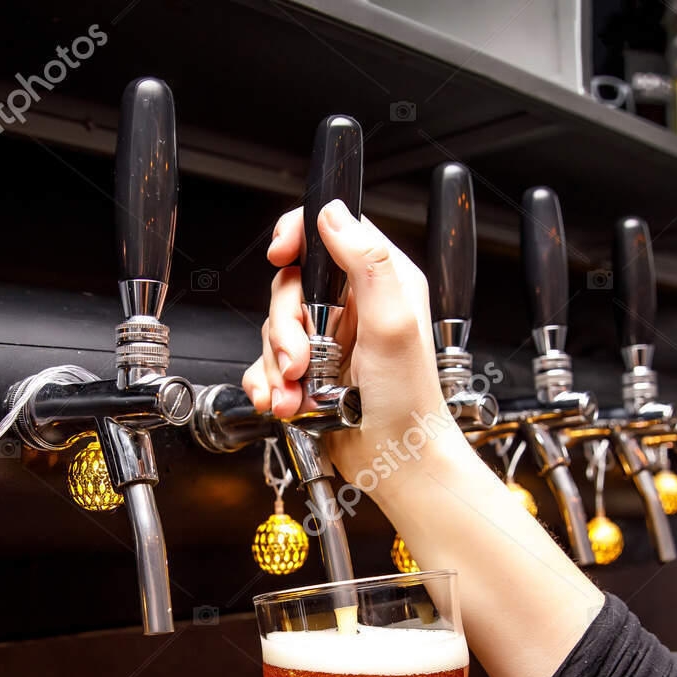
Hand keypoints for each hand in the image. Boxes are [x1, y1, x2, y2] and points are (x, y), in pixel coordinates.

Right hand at [240, 201, 466, 495]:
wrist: (395, 460)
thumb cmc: (408, 403)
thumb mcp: (393, 324)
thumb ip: (367, 263)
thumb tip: (334, 215)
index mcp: (380, 280)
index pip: (328, 231)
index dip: (296, 237)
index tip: (279, 255)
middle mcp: (352, 305)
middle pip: (289, 286)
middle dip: (285, 326)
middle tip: (301, 359)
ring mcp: (328, 339)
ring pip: (274, 329)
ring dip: (277, 365)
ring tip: (297, 393)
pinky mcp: (309, 371)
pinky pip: (267, 364)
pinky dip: (268, 384)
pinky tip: (282, 401)